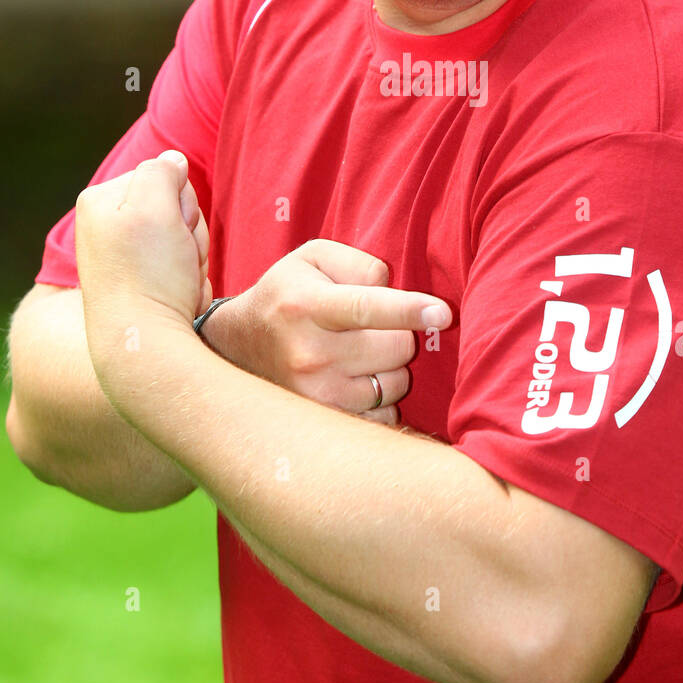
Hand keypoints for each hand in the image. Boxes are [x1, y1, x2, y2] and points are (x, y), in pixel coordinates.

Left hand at [75, 151, 210, 364]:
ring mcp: (126, 257)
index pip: (164, 175)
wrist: (146, 345)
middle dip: (188, 232)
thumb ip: (163, 172)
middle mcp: (107, 226)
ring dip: (193, 259)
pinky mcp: (144, 283)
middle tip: (175, 260)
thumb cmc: (147, 277)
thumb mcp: (154, 207)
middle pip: (176, 206)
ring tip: (176, 281)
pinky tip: (177, 296)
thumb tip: (173, 162)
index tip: (170, 232)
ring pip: (186, 237)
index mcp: (100, 200)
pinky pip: (184, 266)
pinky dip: (190, 281)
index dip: (181, 202)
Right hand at [199, 239, 451, 426]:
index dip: (409, 309)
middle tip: (373, 328)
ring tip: (361, 354)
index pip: (366, 307)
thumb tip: (393, 287)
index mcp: (307, 306)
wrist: (239, 345)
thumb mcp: (313, 258)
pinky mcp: (325, 423)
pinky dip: (382, 399)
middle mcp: (310, 354)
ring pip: (395, 383)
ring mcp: (316, 395)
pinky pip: (384, 417)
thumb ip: (358, 263)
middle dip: (399, 333)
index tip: (443, 313)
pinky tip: (358, 382)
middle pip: (395, 347)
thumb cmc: (288, 293)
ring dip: (391, 368)